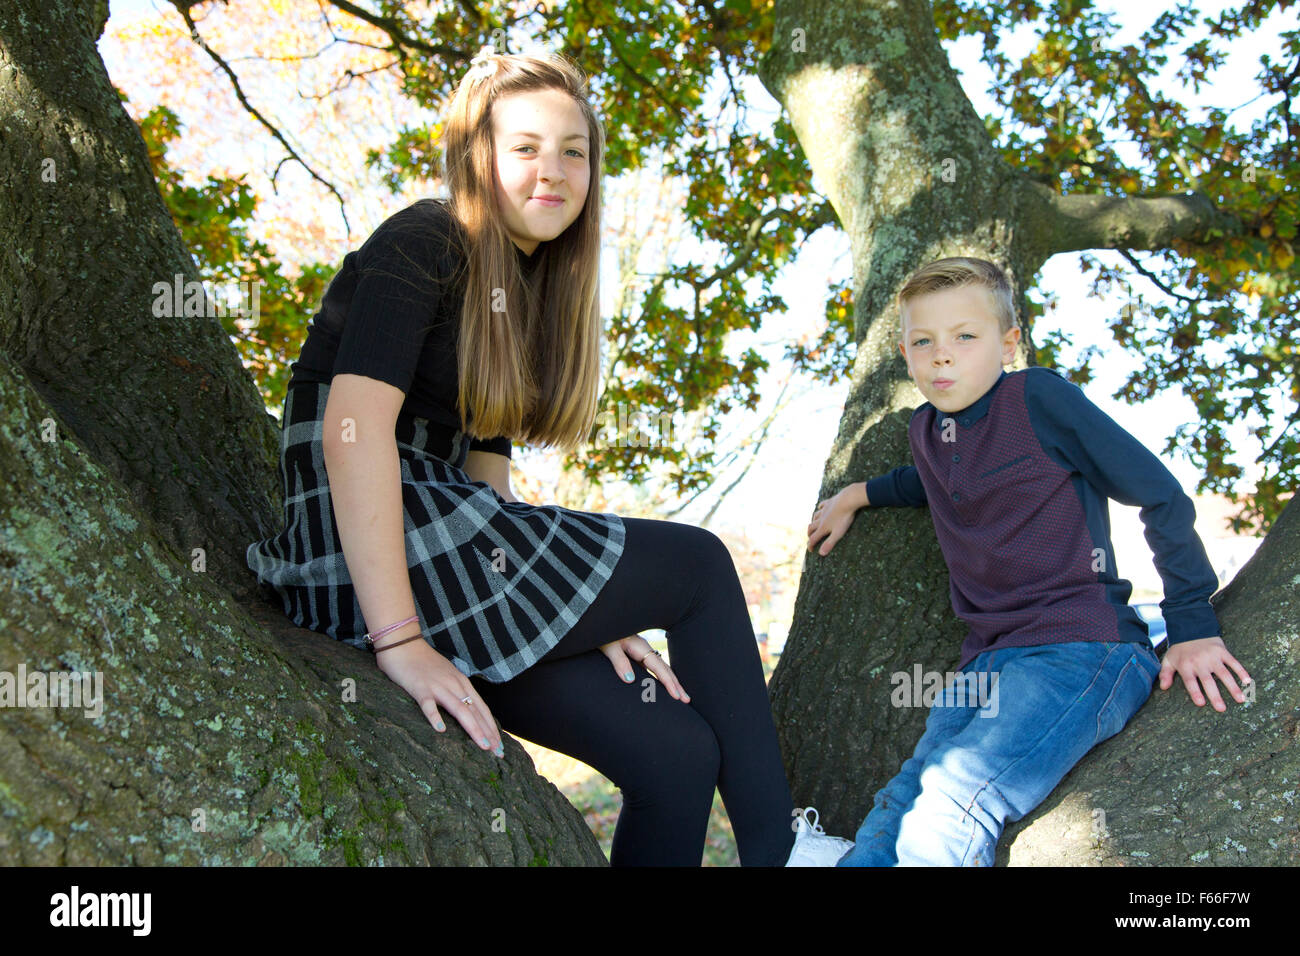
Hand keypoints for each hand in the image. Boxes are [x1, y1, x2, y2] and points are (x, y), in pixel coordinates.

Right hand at [375, 637, 504, 755]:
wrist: (403, 644)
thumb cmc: (423, 663)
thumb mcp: (447, 676)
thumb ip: (456, 691)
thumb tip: (467, 711)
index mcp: (461, 683)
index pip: (481, 708)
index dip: (491, 727)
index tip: (499, 745)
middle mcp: (454, 685)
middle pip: (475, 711)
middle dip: (488, 733)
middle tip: (498, 752)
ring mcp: (437, 686)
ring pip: (459, 709)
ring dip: (473, 728)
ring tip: (482, 746)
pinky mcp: (420, 688)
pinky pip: (428, 704)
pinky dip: (435, 716)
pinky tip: (440, 730)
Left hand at [599, 634, 689, 702]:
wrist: (600, 621)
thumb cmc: (604, 633)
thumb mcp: (609, 647)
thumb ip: (620, 662)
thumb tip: (630, 680)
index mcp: (641, 647)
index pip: (659, 668)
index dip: (669, 682)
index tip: (677, 695)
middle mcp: (645, 649)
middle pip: (664, 669)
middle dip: (676, 684)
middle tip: (686, 699)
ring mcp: (642, 652)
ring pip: (660, 668)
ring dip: (671, 681)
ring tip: (681, 695)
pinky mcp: (636, 654)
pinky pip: (652, 668)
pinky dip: (661, 677)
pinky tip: (663, 685)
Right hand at [807, 485, 863, 555]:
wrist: (847, 500)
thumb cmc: (844, 518)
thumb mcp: (838, 533)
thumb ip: (829, 543)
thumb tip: (821, 554)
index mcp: (823, 527)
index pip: (814, 538)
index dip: (811, 545)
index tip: (811, 550)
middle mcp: (821, 519)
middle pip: (811, 527)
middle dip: (809, 534)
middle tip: (810, 538)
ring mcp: (825, 510)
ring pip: (815, 516)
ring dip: (813, 522)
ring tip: (813, 525)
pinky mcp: (829, 502)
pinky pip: (821, 505)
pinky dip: (819, 508)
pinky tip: (820, 508)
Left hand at [1158, 636, 1250, 711]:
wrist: (1191, 629)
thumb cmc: (1180, 649)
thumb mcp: (1168, 660)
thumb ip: (1165, 674)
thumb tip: (1163, 688)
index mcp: (1186, 665)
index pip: (1190, 682)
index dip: (1195, 692)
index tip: (1201, 703)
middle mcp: (1199, 662)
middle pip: (1208, 680)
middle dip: (1215, 695)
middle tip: (1222, 709)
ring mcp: (1212, 657)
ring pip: (1224, 673)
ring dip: (1233, 687)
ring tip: (1241, 699)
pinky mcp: (1222, 651)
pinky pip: (1234, 662)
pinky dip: (1241, 671)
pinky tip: (1248, 682)